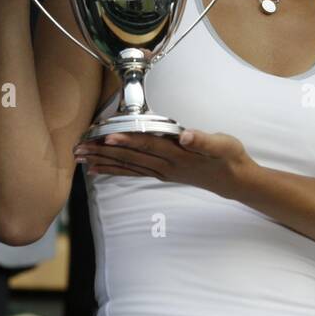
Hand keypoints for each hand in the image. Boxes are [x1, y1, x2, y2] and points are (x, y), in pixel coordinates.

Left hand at [73, 129, 255, 198]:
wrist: (235, 180)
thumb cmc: (229, 158)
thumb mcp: (222, 145)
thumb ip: (203, 140)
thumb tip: (185, 135)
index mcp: (179, 154)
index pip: (148, 144)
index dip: (127, 139)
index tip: (106, 135)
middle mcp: (166, 165)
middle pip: (131, 156)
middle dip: (105, 151)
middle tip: (80, 148)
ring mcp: (163, 171)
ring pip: (128, 165)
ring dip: (104, 161)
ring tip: (81, 159)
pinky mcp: (163, 174)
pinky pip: (133, 172)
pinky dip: (115, 170)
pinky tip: (99, 170)